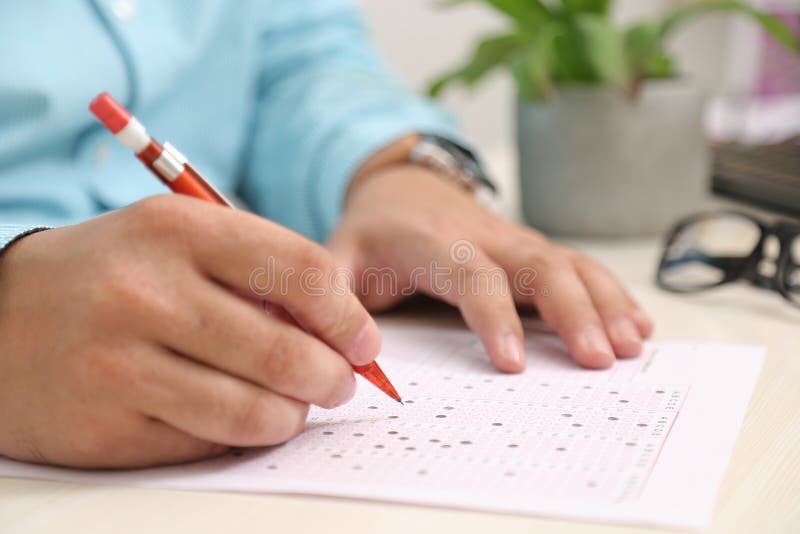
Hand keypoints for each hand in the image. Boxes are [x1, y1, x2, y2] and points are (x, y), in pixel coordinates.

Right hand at [0, 195, 380, 467]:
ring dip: (292, 415)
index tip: (365, 341)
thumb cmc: (110, 274)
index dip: (349, 314)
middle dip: (334, 376)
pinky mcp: (105, 424)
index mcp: (177, 229)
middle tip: (340, 383)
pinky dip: (241, 437)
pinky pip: (208, 443)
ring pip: (253, 410)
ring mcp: (121, 362)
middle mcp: (147, 291)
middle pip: (286, 350)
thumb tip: (340, 329)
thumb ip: (255, 272)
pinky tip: (238, 419)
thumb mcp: (176, 240)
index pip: (300, 270)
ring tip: (294, 406)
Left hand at [328, 164, 652, 372]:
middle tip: (599, 360)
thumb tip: (348, 358)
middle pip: (539, 264)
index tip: (514, 364)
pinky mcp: (531, 250)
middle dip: (574, 310)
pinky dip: (612, 293)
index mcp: (433, 242)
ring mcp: (514, 242)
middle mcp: (484, 238)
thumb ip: (332, 299)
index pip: (470, 274)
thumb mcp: (337, 258)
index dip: (493, 315)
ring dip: (605, 302)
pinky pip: (580, 266)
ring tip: (632, 347)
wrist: (402, 188)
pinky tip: (638, 324)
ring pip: (570, 263)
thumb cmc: (372, 233)